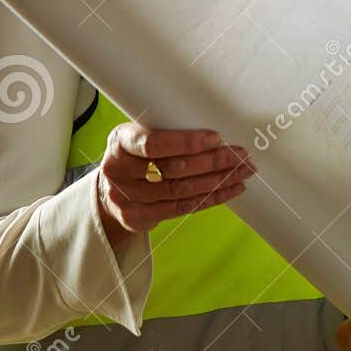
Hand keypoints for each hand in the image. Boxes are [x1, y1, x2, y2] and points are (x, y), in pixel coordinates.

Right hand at [95, 123, 254, 244]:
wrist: (110, 192)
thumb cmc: (133, 156)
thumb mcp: (138, 136)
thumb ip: (165, 133)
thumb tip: (213, 134)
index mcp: (120, 142)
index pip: (153, 143)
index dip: (187, 142)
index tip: (216, 138)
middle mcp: (119, 170)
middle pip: (173, 168)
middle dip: (212, 161)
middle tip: (240, 156)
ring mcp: (126, 197)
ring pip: (180, 190)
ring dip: (217, 181)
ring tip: (241, 172)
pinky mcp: (137, 217)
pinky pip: (181, 208)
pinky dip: (209, 199)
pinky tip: (228, 190)